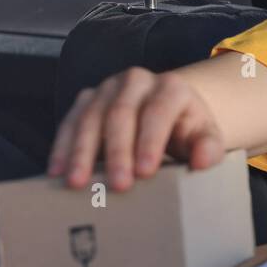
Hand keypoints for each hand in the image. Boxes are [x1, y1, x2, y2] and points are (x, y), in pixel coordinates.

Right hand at [47, 67, 224, 192]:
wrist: (169, 114)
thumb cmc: (187, 130)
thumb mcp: (205, 137)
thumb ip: (209, 147)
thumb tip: (202, 160)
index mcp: (171, 87)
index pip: (157, 113)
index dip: (150, 142)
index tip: (145, 173)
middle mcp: (137, 81)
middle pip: (121, 114)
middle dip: (117, 152)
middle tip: (116, 185)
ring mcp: (108, 87)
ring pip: (90, 117)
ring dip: (82, 152)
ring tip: (78, 183)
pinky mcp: (87, 99)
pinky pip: (70, 122)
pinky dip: (63, 147)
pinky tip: (57, 171)